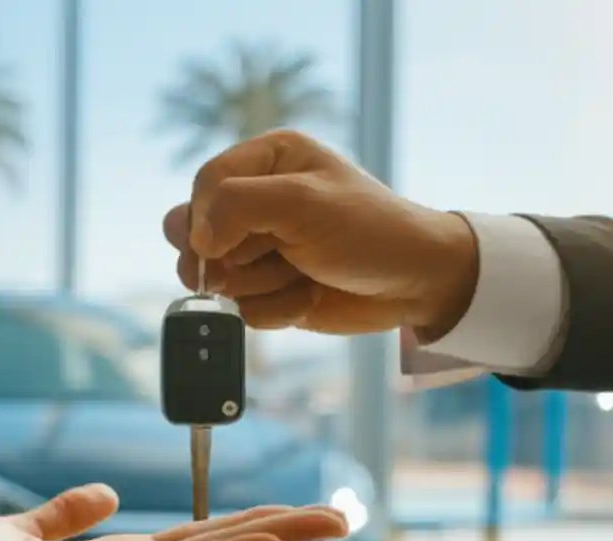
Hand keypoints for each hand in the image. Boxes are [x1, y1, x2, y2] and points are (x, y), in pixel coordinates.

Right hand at [163, 129, 479, 340]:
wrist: (417, 283)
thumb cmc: (370, 230)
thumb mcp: (303, 202)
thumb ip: (236, 205)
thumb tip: (195, 240)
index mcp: (269, 160)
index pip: (205, 184)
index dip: (205, 218)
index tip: (218, 245)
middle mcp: (262, 200)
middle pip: (196, 233)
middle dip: (224, 258)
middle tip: (250, 267)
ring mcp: (265, 248)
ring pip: (219, 277)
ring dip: (259, 284)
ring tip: (300, 273)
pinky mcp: (273, 289)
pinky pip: (245, 308)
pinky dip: (275, 310)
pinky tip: (309, 295)